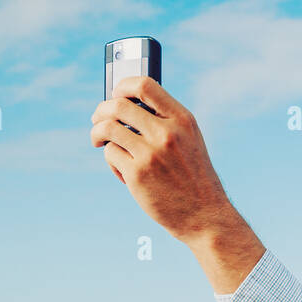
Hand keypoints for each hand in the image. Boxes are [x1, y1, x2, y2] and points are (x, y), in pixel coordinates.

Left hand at [90, 76, 237, 244]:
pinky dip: (111, 160)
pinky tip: (121, 170)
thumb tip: (126, 105)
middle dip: (101, 111)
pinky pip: (110, 154)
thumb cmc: (193, 177)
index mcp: (182, 119)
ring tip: (98, 140)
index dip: (122, 86)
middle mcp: (167, 133)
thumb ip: (166, 120)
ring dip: (97, 133)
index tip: (116, 94)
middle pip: (118, 105)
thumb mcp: (190, 140)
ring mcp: (151, 153)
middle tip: (97, 120)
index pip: (144, 85)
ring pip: (108, 128)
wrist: (204, 215)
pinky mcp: (137, 174)